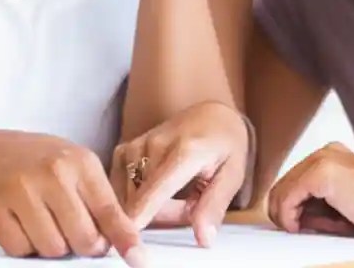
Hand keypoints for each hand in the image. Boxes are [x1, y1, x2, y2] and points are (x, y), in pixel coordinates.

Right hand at [0, 134, 149, 266]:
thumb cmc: (45, 165)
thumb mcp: (79, 170)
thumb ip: (103, 205)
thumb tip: (127, 246)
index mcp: (81, 162)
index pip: (109, 211)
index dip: (124, 239)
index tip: (137, 259)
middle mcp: (52, 172)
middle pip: (83, 238)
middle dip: (84, 246)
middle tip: (76, 234)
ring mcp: (21, 189)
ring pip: (53, 249)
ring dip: (53, 247)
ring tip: (46, 224)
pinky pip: (21, 250)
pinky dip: (25, 246)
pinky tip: (23, 225)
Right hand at [111, 101, 249, 246]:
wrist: (212, 115)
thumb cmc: (225, 146)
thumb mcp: (232, 175)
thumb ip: (214, 206)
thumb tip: (204, 238)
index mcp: (185, 152)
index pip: (157, 189)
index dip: (141, 214)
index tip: (130, 235)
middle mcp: (155, 145)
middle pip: (142, 199)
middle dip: (160, 215)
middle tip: (187, 206)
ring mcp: (136, 145)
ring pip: (129, 195)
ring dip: (148, 206)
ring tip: (175, 194)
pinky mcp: (125, 149)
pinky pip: (120, 186)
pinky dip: (135, 196)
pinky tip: (155, 189)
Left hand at [268, 143, 353, 240]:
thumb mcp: (342, 206)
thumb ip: (317, 206)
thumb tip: (294, 217)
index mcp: (331, 156)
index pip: (295, 179)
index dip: (290, 205)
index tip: (299, 224)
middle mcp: (324, 152)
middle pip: (284, 182)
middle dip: (284, 209)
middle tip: (295, 229)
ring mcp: (322, 160)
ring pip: (281, 189)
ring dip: (283, 214)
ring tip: (298, 229)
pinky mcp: (321, 173)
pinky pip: (288, 197)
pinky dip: (287, 215)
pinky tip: (298, 227)